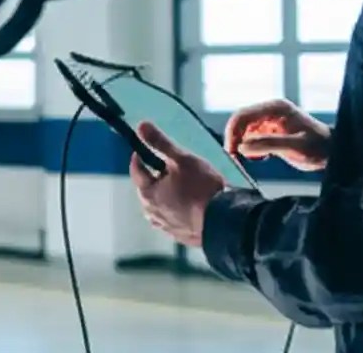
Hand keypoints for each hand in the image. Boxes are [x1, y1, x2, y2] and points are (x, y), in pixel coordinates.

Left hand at [129, 121, 225, 246]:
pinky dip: (180, 208)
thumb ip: (160, 142)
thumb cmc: (202, 188)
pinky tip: (195, 203)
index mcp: (147, 194)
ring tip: (188, 186)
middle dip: (158, 175)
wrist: (225, 222)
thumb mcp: (181, 159)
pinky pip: (175, 217)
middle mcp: (152, 213)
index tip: (149, 147)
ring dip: (169, 194)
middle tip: (176, 166)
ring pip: (162, 204)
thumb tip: (141, 125)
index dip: (142, 154)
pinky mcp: (181, 236)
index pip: (136, 169)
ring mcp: (166, 227)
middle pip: (149, 187)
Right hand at [225, 99, 330, 171]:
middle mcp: (270, 111)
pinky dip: (250, 149)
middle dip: (234, 139)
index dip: (233, 132)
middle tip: (233, 159)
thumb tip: (242, 147)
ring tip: (249, 160)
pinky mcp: (270, 132)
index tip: (230, 152)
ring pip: (244, 130)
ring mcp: (269, 121)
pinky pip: (251, 138)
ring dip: (241, 145)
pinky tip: (260, 158)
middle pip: (240, 122)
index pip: (243, 115)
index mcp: (275, 108)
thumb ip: (268, 144)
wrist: (333, 152)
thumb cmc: (319, 147)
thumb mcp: (294, 146)